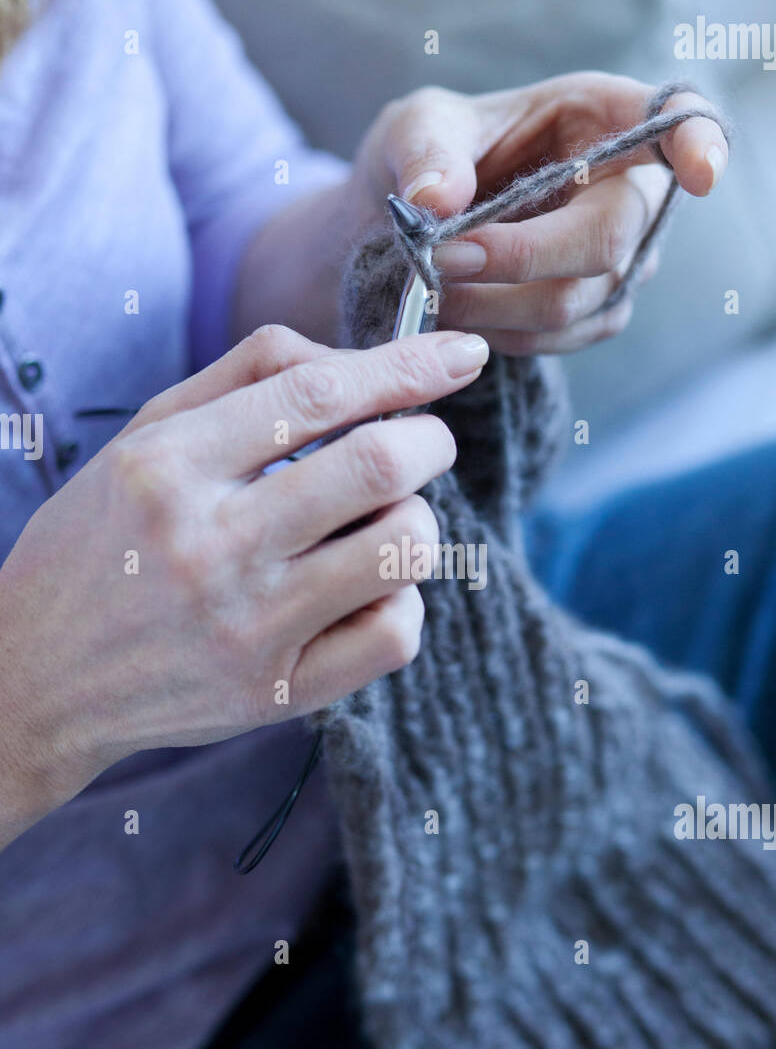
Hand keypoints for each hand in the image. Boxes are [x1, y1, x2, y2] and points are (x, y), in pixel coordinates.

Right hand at [0, 324, 488, 846]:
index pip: (318, 396)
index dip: (408, 365)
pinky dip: (403, 600)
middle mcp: (210, 546)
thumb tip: (357, 362)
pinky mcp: (277, 694)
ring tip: (378, 523)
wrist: (37, 677)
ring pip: (404, 549)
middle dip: (430, 442)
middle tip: (422, 444)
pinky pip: (395, 634)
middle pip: (379, 466)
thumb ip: (245, 382)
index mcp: (169, 468)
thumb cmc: (100, 543)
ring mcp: (248, 628)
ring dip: (416, 521)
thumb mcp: (144, 440)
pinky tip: (365, 591)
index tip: (461, 354)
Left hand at [350, 72, 728, 354]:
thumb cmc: (437, 156)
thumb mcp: (417, 126)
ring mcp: (624, 258)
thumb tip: (437, 200)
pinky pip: (558, 339)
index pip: (678, 118)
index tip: (702, 173)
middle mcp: (630, 188)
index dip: (699, 143)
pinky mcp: (600, 311)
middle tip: (441, 259)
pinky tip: (459, 311)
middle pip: (607, 238)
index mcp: (603, 114)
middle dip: (518, 256)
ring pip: (573, 301)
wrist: (421, 224)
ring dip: (492, 304)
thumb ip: (426, 150)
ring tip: (432, 285)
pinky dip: (498, 332)